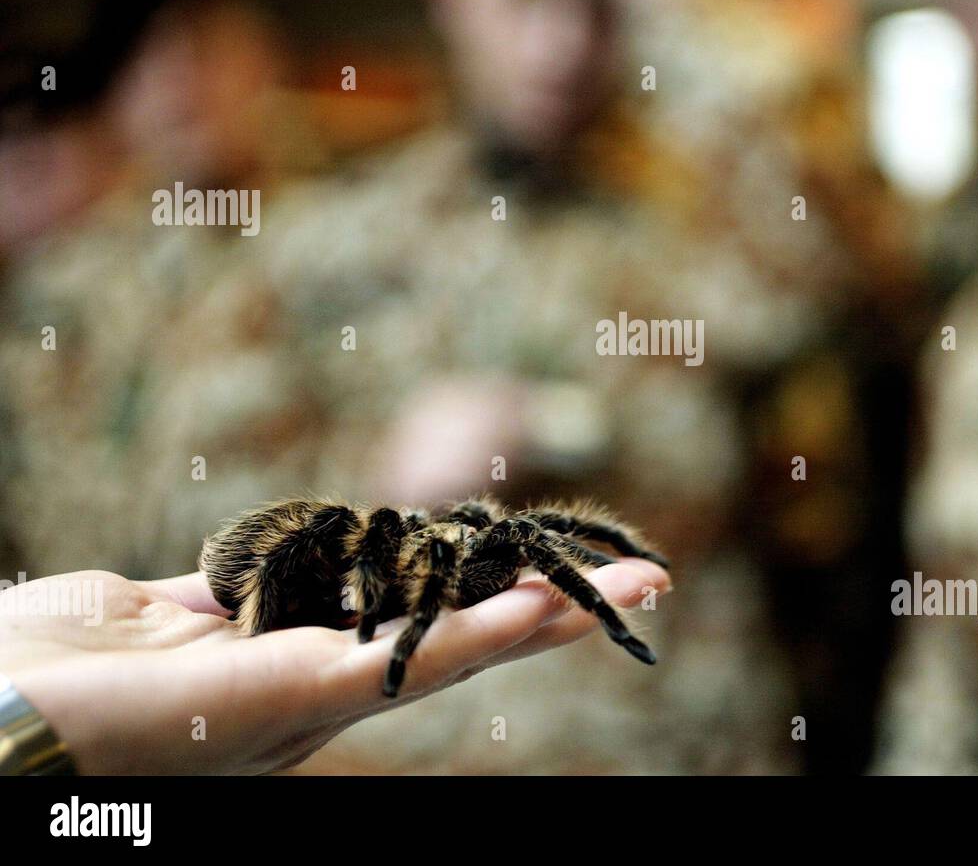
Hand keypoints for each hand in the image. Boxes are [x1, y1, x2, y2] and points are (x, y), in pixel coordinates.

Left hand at [0, 561, 669, 774]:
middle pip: (460, 638)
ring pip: (464, 650)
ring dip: (551, 616)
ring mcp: (323, 695)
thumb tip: (216, 586)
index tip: (535, 562)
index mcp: (289, 664)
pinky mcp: (307, 695)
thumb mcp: (142, 612)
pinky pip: (420, 661)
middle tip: (638, 581)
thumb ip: (198, 600)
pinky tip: (553, 610)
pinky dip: (494, 633)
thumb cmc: (39, 666)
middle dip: (549, 609)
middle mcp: (325, 689)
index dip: (481, 594)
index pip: (411, 621)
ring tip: (635, 589)